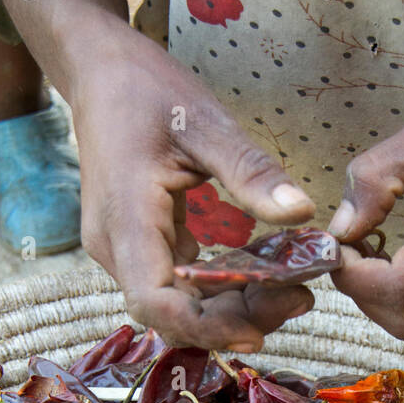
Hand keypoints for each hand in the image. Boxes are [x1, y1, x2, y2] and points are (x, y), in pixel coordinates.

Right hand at [72, 26, 315, 350]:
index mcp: (124, 217)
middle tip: (298, 298)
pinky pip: (182, 284)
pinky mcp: (141, 247)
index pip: (154, 300)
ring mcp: (125, 250)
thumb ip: (251, 171)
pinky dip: (221, 288)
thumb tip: (302, 212)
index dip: (204, 326)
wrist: (101, 73)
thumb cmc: (146, 90)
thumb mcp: (206, 122)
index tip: (258, 329)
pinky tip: (265, 275)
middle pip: (172, 312)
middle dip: (234, 319)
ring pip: (179, 305)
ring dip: (232, 308)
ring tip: (290, 290)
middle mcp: (116, 246)